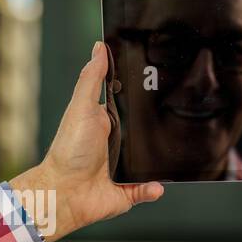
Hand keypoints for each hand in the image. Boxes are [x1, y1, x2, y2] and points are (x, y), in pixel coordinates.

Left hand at [10, 41, 163, 241]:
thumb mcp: (81, 108)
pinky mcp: (128, 190)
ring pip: (153, 161)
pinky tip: (157, 185)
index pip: (131, 106)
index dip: (145, 97)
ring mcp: (124, 168)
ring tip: (174, 155)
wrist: (63, 193)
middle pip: (146, 133)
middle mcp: (117, 145)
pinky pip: (149, 189)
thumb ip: (91, 79)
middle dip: (161, 130)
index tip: (165, 83)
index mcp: (107, 122)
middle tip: (178, 120)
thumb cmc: (67, 151)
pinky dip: (154, 188)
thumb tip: (99, 48)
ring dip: (162, 162)